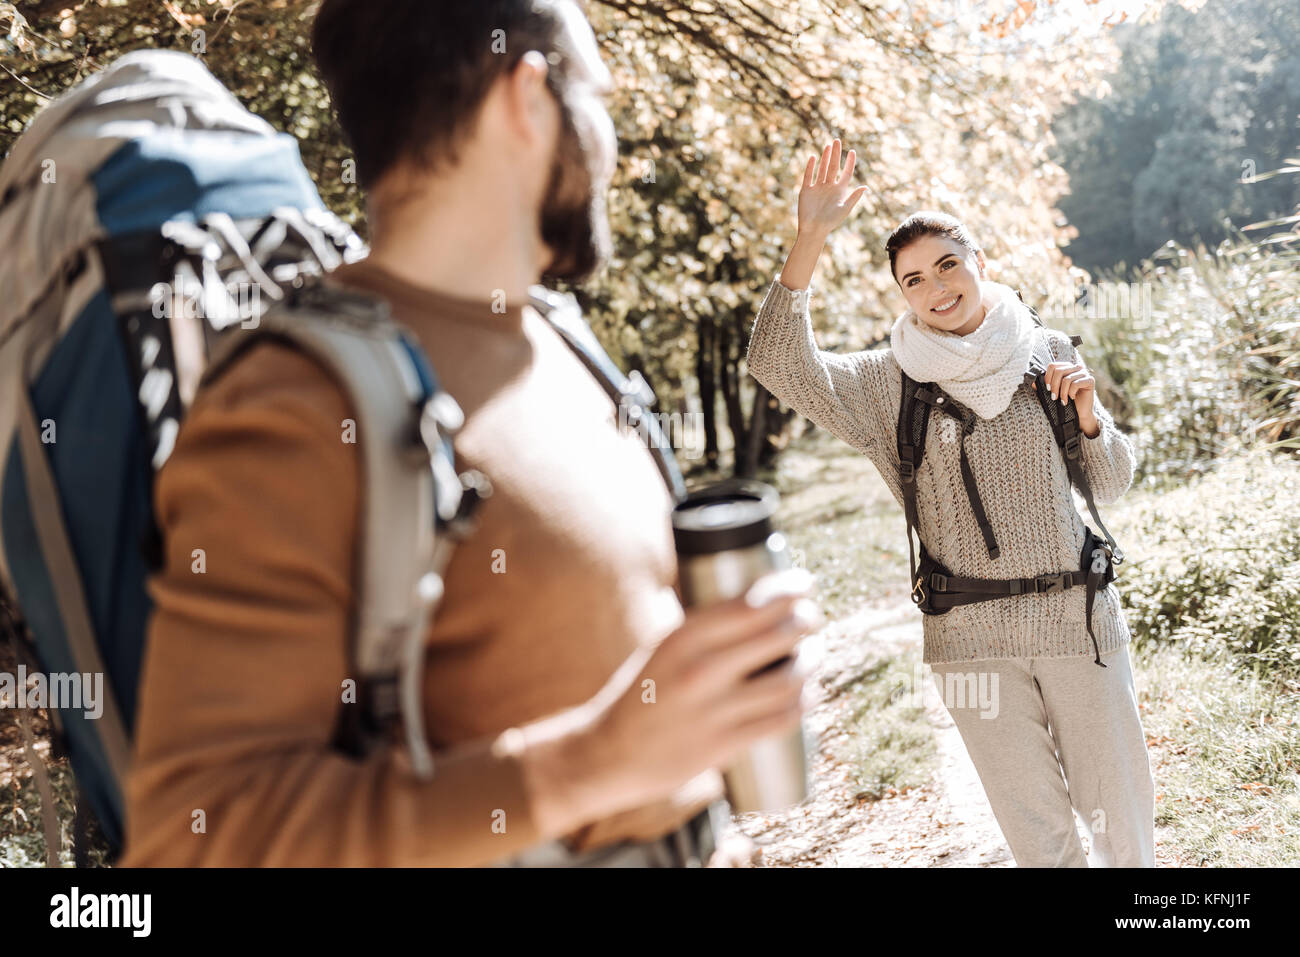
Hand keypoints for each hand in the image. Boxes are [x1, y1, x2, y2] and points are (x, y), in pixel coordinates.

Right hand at [572, 569, 821, 821]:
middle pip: (778, 636)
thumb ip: (705, 625)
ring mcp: (714, 710)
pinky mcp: (723, 745)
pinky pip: (781, 719)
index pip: (752, 604)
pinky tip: (808, 694)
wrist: (609, 752)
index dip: (789, 589)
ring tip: (814, 654)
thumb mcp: (663, 645)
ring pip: (788, 680)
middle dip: (806, 621)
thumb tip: (757, 597)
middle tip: (812, 618)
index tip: (805, 583)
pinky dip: (803, 703)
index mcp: (684, 637)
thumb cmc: (641, 691)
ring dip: (812, 662)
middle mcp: (701, 669)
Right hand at [796, 139, 868, 239]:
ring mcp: (817, 188)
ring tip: (828, 146)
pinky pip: (808, 176)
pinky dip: (811, 167)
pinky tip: (813, 157)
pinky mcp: (806, 190)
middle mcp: (829, 187)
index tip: (852, 152)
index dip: (849, 163)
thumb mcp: (844, 209)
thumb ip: (854, 197)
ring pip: (822, 169)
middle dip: (836, 154)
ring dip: (825, 157)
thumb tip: (866, 187)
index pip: (846, 173)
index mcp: (840, 191)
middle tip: (837, 140)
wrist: (813, 230)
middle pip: (833, 167)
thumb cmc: (831, 222)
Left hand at [1031, 360, 1098, 435]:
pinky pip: (1076, 384)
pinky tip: (1071, 398)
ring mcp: (1084, 373)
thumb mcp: (1051, 393)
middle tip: (1053, 397)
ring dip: (1062, 392)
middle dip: (1054, 386)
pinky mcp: (1090, 380)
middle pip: (1059, 371)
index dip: (1048, 377)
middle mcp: (1075, 367)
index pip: (1053, 366)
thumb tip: (1032, 382)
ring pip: (1067, 379)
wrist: (1079, 414)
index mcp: (1065, 367)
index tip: (1047, 389)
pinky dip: (1071, 393)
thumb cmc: (1065, 402)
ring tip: (1062, 401)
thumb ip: (1042, 387)